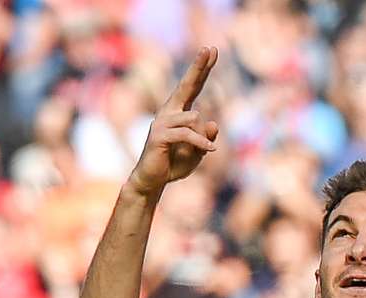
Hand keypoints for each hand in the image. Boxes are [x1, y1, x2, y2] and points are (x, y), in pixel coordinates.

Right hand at [128, 47, 221, 196]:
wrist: (152, 180)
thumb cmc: (173, 164)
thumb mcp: (197, 152)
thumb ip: (206, 138)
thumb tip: (213, 123)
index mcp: (178, 112)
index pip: (193, 87)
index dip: (202, 69)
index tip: (212, 50)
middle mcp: (169, 112)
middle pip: (187, 85)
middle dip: (199, 67)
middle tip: (210, 48)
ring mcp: (162, 122)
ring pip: (194, 118)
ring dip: (202, 138)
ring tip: (203, 151)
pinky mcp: (159, 135)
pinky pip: (187, 134)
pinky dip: (201, 143)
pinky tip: (211, 151)